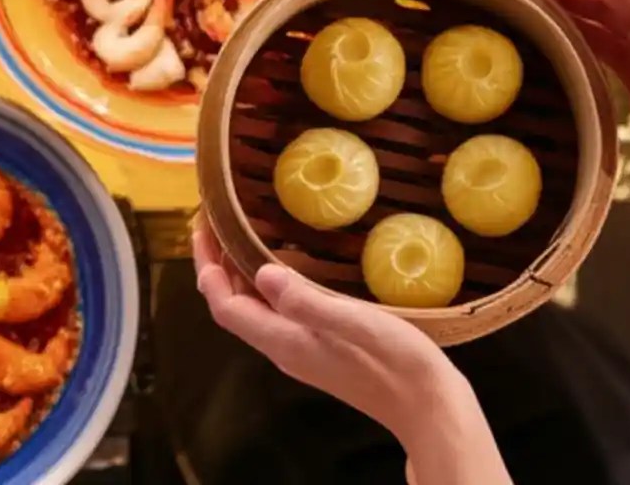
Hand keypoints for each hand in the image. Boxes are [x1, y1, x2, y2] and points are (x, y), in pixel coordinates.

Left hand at [192, 219, 510, 484]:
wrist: (427, 406)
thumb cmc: (394, 362)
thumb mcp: (352, 323)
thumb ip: (305, 300)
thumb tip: (261, 273)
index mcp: (283, 341)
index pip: (224, 305)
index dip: (206, 267)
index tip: (202, 228)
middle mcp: (284, 348)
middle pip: (233, 307)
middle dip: (216, 266)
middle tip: (216, 224)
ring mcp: (302, 352)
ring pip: (254, 311)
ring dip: (239, 275)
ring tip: (241, 237)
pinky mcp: (321, 350)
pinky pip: (279, 313)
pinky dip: (268, 285)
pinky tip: (287, 266)